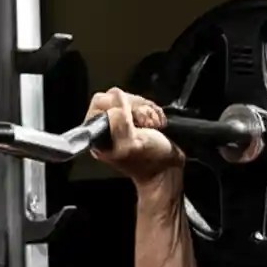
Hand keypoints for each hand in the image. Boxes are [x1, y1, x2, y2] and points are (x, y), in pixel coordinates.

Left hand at [86, 88, 184, 203]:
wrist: (168, 170)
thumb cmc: (150, 161)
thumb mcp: (131, 142)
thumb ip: (119, 120)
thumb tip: (116, 96)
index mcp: (99, 134)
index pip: (100, 102)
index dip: (117, 105)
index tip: (130, 117)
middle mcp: (108, 128)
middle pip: (118, 97)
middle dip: (136, 108)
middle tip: (144, 125)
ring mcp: (123, 123)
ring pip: (133, 99)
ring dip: (148, 111)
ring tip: (152, 127)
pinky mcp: (137, 120)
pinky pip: (145, 103)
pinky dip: (155, 112)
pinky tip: (158, 125)